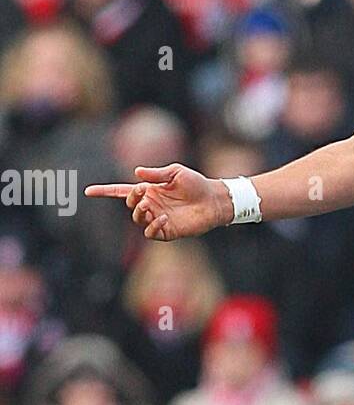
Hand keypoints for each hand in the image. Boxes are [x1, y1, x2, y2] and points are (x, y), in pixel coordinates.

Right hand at [84, 164, 232, 240]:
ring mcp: (158, 219)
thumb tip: (136, 174)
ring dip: (140, 212)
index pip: (122, 191)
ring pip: (138, 219)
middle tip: (143, 191)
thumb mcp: (175, 172)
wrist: (213, 199)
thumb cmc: (196, 184)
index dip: (105, 191)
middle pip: (130, 204)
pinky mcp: (167, 231)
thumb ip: (156, 174)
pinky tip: (163, 217)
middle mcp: (151, 205)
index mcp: (149, 190)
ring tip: (150, 205)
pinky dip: (153, 226)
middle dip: (132, 198)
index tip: (89, 191)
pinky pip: (151, 232)